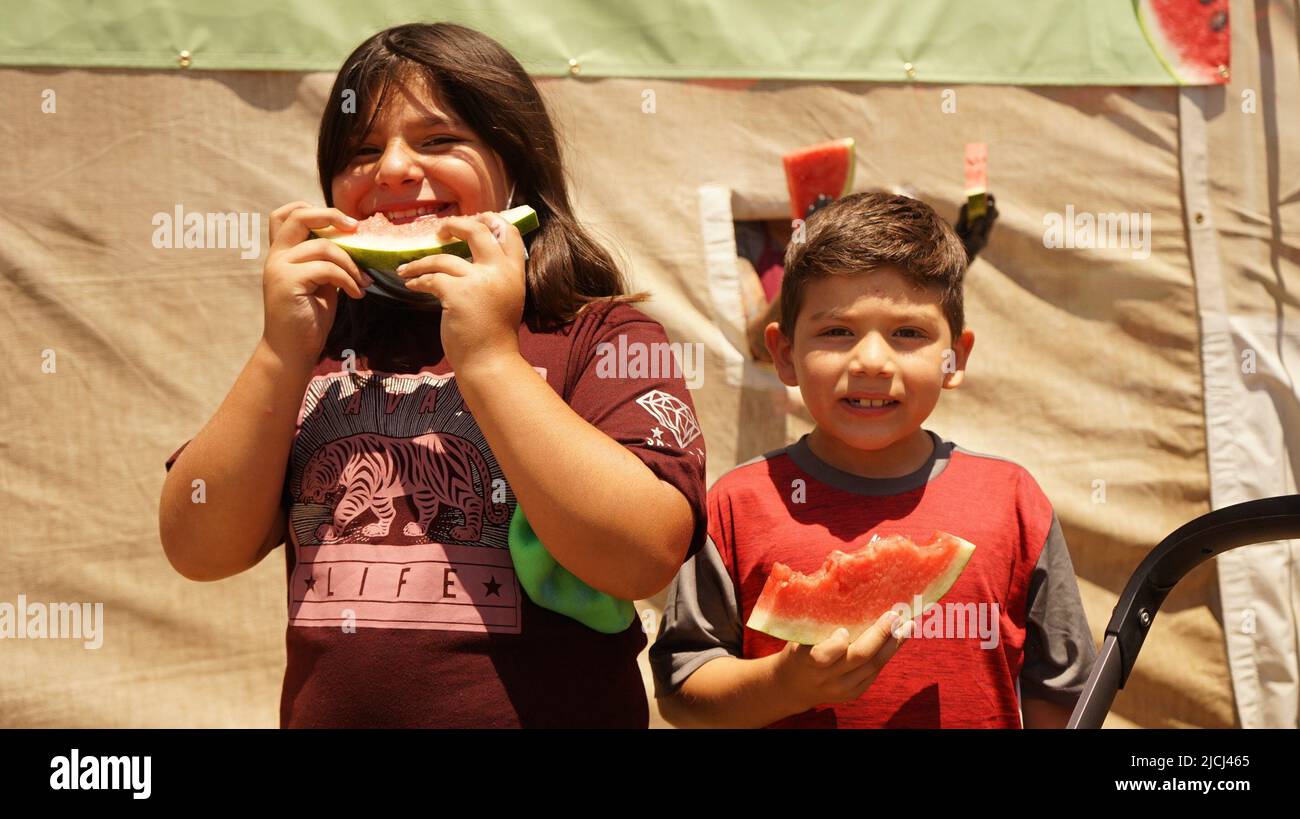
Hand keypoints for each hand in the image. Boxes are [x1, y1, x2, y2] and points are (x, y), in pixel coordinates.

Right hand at [260, 202, 370, 368]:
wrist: (291, 351)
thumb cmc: (308, 318)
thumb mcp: (321, 282)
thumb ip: (327, 260)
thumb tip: (354, 241)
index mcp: (282, 253)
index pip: (287, 214)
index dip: (315, 209)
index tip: (344, 223)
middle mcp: (276, 256)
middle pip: (299, 216)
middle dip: (331, 215)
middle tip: (357, 229)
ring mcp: (279, 267)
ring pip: (323, 246)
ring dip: (351, 263)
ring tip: (363, 282)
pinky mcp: (287, 282)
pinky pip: (327, 269)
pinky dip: (347, 279)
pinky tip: (356, 293)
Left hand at [396, 213, 526, 371]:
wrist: (490, 362)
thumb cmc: (495, 335)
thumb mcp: (507, 298)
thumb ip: (496, 276)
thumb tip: (475, 257)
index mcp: (514, 273)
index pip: (508, 232)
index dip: (490, 219)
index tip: (474, 219)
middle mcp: (499, 272)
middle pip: (477, 230)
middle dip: (455, 224)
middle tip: (441, 230)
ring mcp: (478, 282)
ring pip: (443, 257)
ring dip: (420, 261)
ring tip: (408, 268)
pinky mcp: (456, 294)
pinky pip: (430, 278)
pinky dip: (417, 280)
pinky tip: (411, 284)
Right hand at [771, 610, 913, 712]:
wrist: (794, 686)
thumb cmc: (798, 649)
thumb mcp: (798, 637)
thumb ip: (817, 620)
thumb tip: (842, 577)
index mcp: (805, 660)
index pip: (823, 656)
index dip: (837, 644)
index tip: (845, 629)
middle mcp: (826, 677)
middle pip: (858, 657)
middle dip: (879, 635)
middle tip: (895, 615)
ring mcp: (842, 688)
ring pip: (874, 665)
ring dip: (893, 643)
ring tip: (908, 624)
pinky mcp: (855, 692)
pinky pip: (876, 671)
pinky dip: (889, 652)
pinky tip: (899, 637)